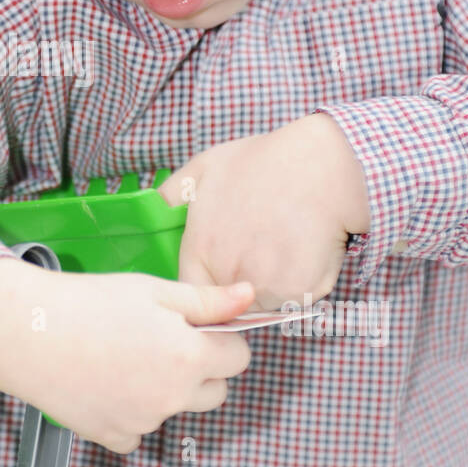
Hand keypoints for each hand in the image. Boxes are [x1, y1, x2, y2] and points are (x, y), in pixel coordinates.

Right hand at [0, 257, 255, 452]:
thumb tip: (250, 297)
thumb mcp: (154, 291)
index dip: (221, 338)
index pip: (238, 358)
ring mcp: (144, 422)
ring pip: (175, 409)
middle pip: (216, 392)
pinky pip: (138, 430)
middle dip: (200, 368)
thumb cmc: (88, 304)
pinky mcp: (114, 437)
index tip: (196, 326)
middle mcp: (173, 397)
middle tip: (161, 341)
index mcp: (189, 357)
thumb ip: (207, 301)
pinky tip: (106, 383)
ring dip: (165, 390)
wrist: (27, 332)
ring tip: (125, 357)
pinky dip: (130, 413)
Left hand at [157, 112, 370, 310]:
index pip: (193, 297)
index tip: (223, 274)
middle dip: (242, 285)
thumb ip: (169, 196)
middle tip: (261, 247)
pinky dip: (304, 281)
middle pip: (231, 305)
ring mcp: (265, 287)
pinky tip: (305, 246)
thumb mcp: (203, 168)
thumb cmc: (263, 161)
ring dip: (275, 285)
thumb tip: (146, 212)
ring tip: (284, 242)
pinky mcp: (300, 292)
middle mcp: (228, 275)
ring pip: (266, 304)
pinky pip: (298, 299)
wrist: (321, 162)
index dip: (208, 288)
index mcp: (201, 251)